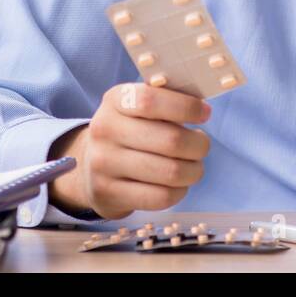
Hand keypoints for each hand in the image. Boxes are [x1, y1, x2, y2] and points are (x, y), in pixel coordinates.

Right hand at [48, 82, 210, 218]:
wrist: (90, 167)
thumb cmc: (129, 131)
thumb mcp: (137, 107)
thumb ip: (167, 99)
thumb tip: (203, 106)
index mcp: (115, 100)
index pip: (151, 100)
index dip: (186, 107)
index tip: (205, 113)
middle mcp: (105, 130)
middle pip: (170, 141)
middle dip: (199, 145)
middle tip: (202, 145)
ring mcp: (104, 164)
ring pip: (171, 172)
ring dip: (194, 171)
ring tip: (193, 166)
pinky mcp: (109, 193)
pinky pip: (161, 197)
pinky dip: (180, 191)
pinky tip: (178, 184)